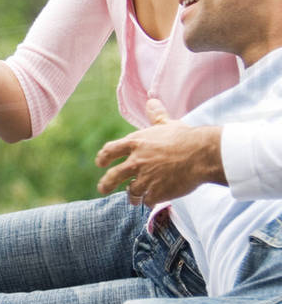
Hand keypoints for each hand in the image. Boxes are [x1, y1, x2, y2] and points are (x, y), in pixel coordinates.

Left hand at [95, 99, 224, 205]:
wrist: (202, 155)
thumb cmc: (185, 137)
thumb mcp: (167, 124)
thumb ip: (156, 115)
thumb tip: (152, 101)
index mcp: (135, 144)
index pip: (110, 150)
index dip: (104, 157)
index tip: (100, 163)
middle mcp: (136, 162)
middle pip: (113, 176)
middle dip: (106, 184)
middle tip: (102, 189)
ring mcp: (145, 179)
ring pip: (131, 192)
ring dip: (132, 196)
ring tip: (134, 199)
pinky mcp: (156, 192)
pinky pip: (148, 201)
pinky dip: (149, 201)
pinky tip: (153, 201)